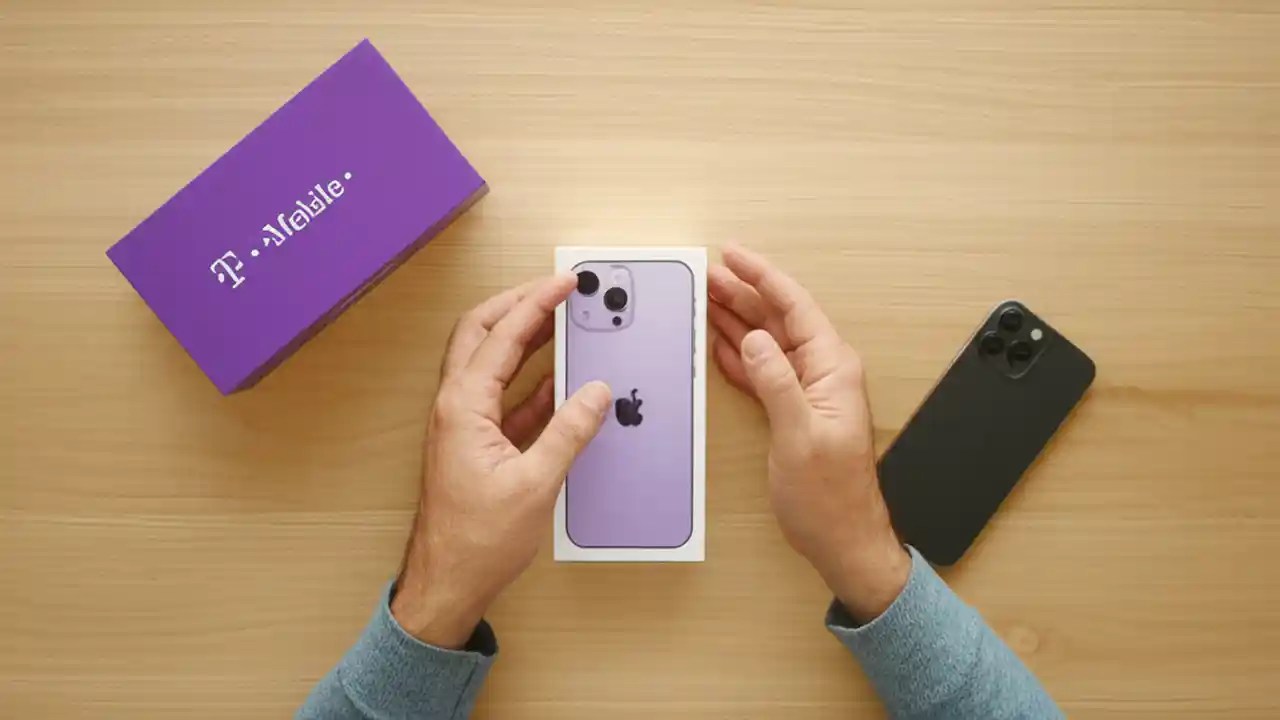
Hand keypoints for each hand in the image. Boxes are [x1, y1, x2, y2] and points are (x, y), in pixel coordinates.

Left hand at [391, 274, 611, 647]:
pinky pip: (506, 397)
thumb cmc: (477, 541)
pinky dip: (533, 381)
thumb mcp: (535, 484)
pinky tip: (563, 379)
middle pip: (482, 334)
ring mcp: (464, 424)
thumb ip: (568, 432)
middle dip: (519, 306)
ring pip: (492, 362)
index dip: (535, 304)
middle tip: (557, 291)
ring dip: (526, 339)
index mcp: (463, 406)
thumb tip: (595, 392)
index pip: (501, 336)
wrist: (446, 583)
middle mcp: (456, 406)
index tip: (564, 284)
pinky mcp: (477, 443)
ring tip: (564, 322)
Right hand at [708, 245, 909, 620]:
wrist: (842, 539)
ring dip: (736, 320)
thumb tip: (755, 340)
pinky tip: (717, 343)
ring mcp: (808, 390)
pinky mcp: (792, 409)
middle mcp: (822, 372)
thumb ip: (777, 383)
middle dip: (742, 293)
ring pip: (768, 342)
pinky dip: (738, 356)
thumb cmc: (828, 497)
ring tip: (703, 299)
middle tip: (704, 275)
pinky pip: (762, 370)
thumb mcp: (798, 436)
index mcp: (832, 368)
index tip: (732, 254)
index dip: (762, 276)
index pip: (795, 307)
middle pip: (779, 318)